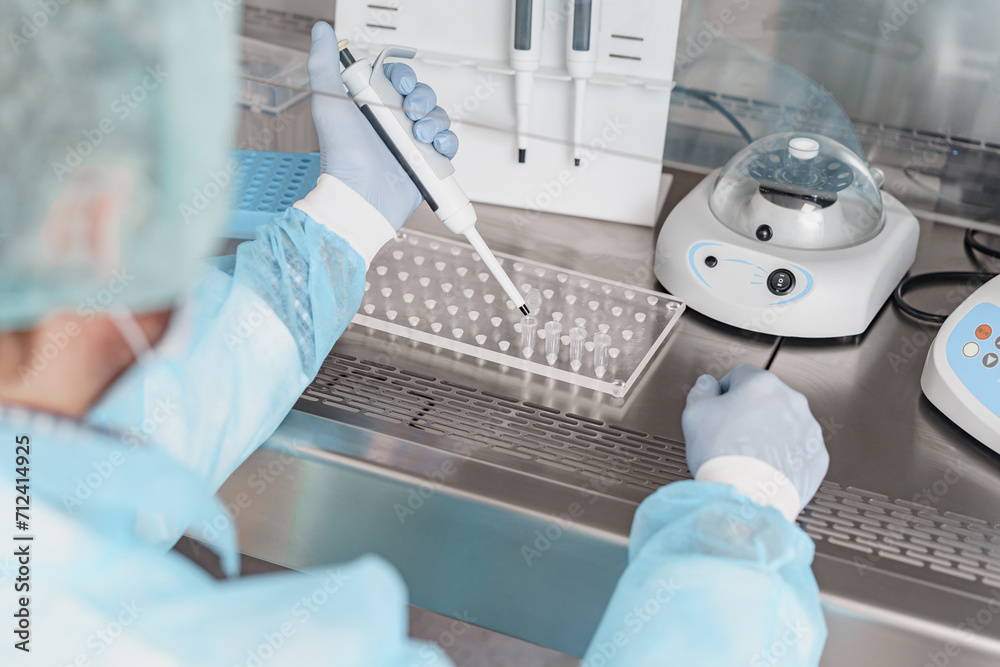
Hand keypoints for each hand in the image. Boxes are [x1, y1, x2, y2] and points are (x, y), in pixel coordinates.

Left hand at [306, 22, 458, 230]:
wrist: (360, 197)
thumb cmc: (342, 157)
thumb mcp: (327, 102)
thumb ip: (323, 64)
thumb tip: (321, 32)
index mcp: (372, 107)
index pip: (398, 80)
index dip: (405, 77)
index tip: (401, 85)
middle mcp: (391, 124)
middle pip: (421, 97)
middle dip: (422, 99)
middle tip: (410, 111)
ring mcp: (410, 144)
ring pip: (436, 119)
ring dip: (434, 121)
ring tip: (419, 134)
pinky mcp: (425, 164)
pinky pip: (447, 145)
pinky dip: (447, 143)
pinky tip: (434, 146)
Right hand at [682, 365, 828, 517]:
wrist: (746, 497)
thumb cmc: (722, 456)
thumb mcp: (695, 414)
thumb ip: (702, 391)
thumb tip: (707, 385)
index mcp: (761, 385)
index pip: (740, 375)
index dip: (724, 391)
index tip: (719, 407)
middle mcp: (791, 402)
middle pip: (765, 399)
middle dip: (749, 412)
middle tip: (731, 434)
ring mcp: (808, 430)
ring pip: (784, 423)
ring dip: (769, 432)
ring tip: (747, 454)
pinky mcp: (817, 457)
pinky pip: (798, 449)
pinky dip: (784, 455)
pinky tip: (764, 466)